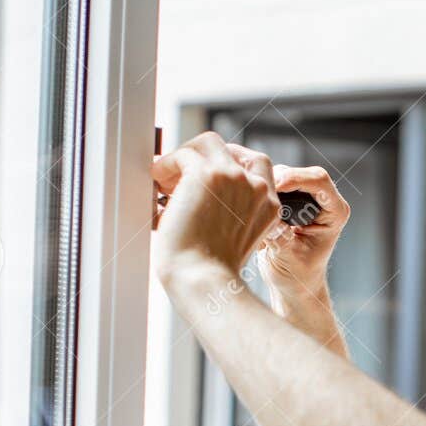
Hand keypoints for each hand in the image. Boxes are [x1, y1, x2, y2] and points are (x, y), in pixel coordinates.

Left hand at [151, 133, 279, 285]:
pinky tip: (156, 183)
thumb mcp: (235, 240)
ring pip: (205, 144)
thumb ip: (231, 215)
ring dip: (183, 158)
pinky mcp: (207, 173)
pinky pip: (183, 155)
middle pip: (230, 149)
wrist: (202, 281)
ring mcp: (234, 178)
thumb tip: (198, 198)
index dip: (229, 162)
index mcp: (268, 205)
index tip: (208, 171)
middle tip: (181, 174)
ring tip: (164, 178)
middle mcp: (256, 188)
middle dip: (203, 156)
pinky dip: (165, 166)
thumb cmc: (211, 273)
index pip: (257, 164)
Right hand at [255, 161, 349, 296]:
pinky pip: (272, 182)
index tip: (273, 186)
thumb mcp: (289, 259)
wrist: (293, 283)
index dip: (295, 179)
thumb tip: (268, 218)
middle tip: (253, 191)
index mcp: (334, 213)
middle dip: (276, 179)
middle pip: (300, 173)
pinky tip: (248, 204)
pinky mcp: (288, 197)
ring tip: (250, 203)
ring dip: (265, 184)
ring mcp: (305, 196)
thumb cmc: (298, 276)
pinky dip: (259, 189)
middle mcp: (323, 200)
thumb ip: (281, 238)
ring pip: (283, 173)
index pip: (320, 182)